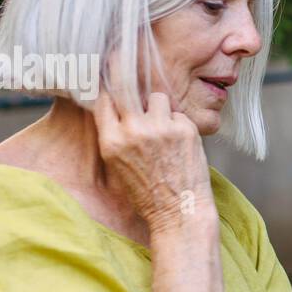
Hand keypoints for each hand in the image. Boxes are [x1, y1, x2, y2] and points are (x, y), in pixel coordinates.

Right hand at [91, 89, 214, 234]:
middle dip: (127, 79)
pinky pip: (178, 114)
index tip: (115, 86)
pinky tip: (179, 143)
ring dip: (159, 107)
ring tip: (162, 126)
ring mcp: (161, 128)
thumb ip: (116, 134)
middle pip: (126, 86)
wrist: (178, 212)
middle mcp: (134, 131)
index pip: (105, 100)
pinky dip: (178, 124)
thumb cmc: (147, 193)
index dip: (111, 92)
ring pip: (158, 97)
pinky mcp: (186, 129)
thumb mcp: (118, 165)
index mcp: (111, 141)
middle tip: (133, 80)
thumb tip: (118, 104)